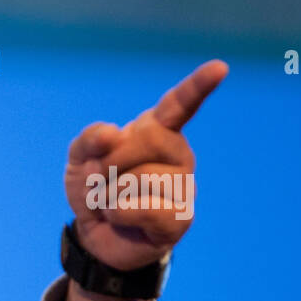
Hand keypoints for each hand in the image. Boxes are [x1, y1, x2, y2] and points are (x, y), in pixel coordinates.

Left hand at [63, 60, 227, 271]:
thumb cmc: (95, 188)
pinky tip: (119, 217)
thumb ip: (89, 139)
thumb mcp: (80, 159)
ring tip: (111, 202)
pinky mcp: (179, 219)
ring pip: (142, 178)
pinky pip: (145, 210)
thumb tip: (112, 133)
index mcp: (158, 131)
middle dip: (111, 159)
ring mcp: (183, 186)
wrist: (94, 233)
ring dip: (109, 193)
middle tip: (101, 178)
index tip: (220, 67)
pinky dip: (119, 214)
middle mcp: (178, 154)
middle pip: (148, 139)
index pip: (179, 104)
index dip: (198, 86)